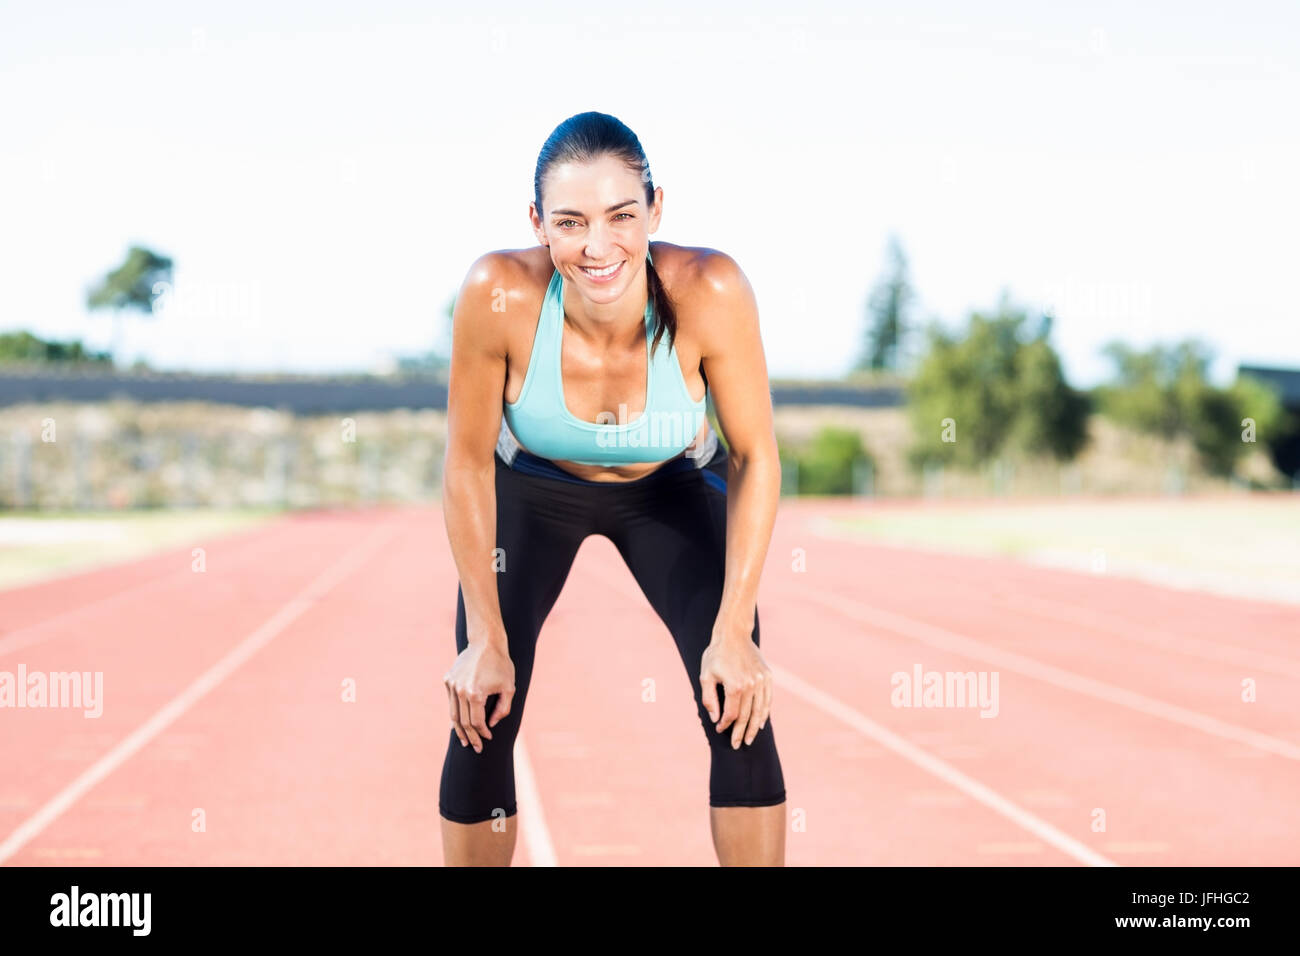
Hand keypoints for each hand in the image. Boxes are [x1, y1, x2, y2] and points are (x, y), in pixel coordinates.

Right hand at [443, 641, 514, 753]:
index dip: (483, 733)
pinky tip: (458, 724)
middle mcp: (460, 691)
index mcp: (475, 693)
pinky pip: (451, 702)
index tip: (488, 739)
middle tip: (475, 748)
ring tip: (463, 741)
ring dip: (459, 730)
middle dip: (470, 737)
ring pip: (453, 714)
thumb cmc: (501, 664)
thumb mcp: (509, 688)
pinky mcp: (448, 679)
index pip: (476, 722)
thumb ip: (503, 709)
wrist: (486, 642)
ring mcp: (452, 685)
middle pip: (463, 722)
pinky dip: (454, 714)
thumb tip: (491, 724)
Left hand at [698, 623, 772, 749]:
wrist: (733, 634)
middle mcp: (751, 685)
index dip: (725, 724)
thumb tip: (716, 718)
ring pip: (759, 710)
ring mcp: (762, 681)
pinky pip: (767, 699)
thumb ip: (710, 699)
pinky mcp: (767, 676)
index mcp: (735, 686)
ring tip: (750, 739)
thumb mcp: (706, 676)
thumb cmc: (716, 655)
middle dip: (741, 732)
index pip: (732, 714)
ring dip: (755, 727)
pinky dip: (764, 712)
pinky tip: (761, 723)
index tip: (720, 729)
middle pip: (746, 715)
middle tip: (737, 745)